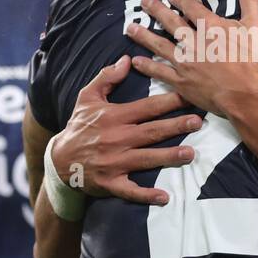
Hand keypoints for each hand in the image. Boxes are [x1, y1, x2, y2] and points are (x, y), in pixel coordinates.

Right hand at [51, 54, 202, 204]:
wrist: (59, 160)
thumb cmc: (79, 126)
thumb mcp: (87, 97)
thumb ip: (107, 77)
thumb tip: (127, 59)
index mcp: (113, 117)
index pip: (146, 107)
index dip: (168, 101)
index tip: (189, 96)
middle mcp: (116, 139)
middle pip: (151, 131)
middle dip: (176, 126)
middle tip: (198, 122)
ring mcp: (114, 163)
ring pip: (146, 159)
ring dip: (169, 157)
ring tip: (190, 154)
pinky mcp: (111, 183)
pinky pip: (131, 191)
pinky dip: (146, 195)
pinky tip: (165, 198)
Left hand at [126, 0, 257, 118]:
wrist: (243, 94)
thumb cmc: (251, 62)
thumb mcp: (254, 27)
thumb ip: (250, 0)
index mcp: (210, 27)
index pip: (192, 9)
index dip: (181, 0)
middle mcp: (193, 41)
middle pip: (171, 23)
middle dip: (157, 11)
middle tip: (144, 2)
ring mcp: (184, 62)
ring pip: (160, 45)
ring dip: (144, 36)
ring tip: (130, 28)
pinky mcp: (180, 82)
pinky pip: (160, 72)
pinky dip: (147, 66)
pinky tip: (136, 60)